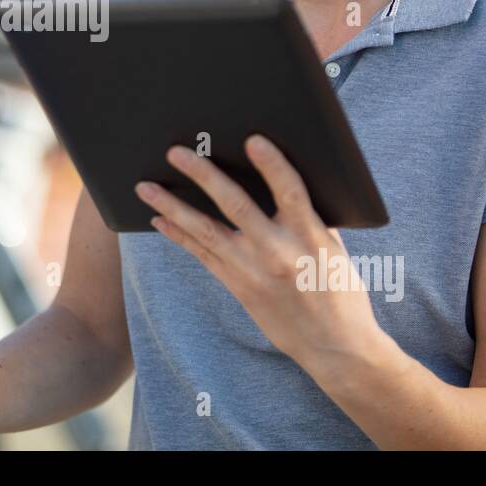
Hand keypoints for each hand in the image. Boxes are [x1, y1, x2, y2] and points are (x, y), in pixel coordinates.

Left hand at [134, 135, 381, 372]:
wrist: (334, 346)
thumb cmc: (340, 289)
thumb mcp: (333, 247)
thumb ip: (309, 216)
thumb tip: (284, 180)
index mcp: (309, 236)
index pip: (290, 191)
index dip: (272, 164)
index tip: (253, 140)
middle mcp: (277, 251)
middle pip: (234, 204)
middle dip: (202, 175)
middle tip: (175, 152)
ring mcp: (253, 270)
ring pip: (205, 230)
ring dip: (172, 206)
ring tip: (145, 187)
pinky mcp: (238, 286)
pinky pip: (202, 255)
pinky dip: (179, 235)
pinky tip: (160, 220)